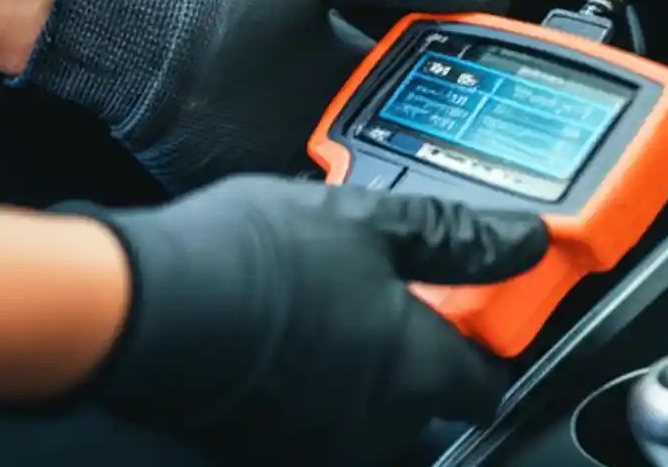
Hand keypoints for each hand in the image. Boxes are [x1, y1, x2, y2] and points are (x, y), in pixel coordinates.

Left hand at [13, 0, 509, 193]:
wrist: (135, 22)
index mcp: (349, 61)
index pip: (425, 92)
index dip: (466, 107)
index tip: (508, 123)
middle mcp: (328, 111)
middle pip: (403, 147)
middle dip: (440, 166)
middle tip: (486, 187)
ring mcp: (294, 151)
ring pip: (362, 186)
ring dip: (394, 197)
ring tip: (441, 219)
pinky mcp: (257, 186)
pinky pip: (309, 214)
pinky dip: (335, 225)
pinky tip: (369, 233)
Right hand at [61, 175, 547, 464]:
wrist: (145, 308)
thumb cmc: (256, 263)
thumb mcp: (369, 222)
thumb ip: (455, 236)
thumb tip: (522, 240)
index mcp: (418, 371)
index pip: (487, 383)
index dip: (487, 344)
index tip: (472, 311)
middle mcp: (377, 424)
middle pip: (427, 405)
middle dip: (417, 357)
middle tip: (388, 299)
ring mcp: (316, 443)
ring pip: (366, 414)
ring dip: (362, 371)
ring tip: (326, 309)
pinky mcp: (259, 446)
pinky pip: (310, 419)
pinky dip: (311, 384)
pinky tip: (282, 335)